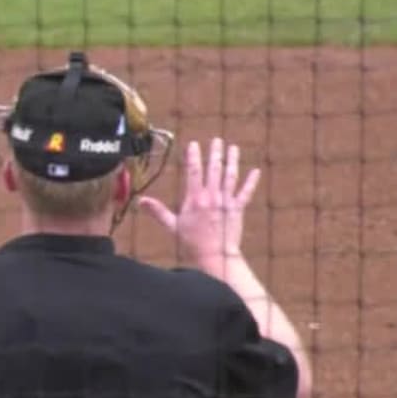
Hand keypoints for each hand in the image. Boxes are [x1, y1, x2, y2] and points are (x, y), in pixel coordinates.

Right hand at [138, 138, 259, 267]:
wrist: (215, 257)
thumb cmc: (192, 243)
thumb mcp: (173, 226)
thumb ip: (158, 211)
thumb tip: (141, 201)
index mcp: (195, 198)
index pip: (193, 171)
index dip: (193, 156)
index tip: (194, 144)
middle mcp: (211, 196)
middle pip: (214, 169)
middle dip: (215, 153)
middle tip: (217, 140)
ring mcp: (226, 202)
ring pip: (230, 177)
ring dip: (232, 161)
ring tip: (233, 148)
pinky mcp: (237, 209)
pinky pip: (246, 193)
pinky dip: (251, 182)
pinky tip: (255, 171)